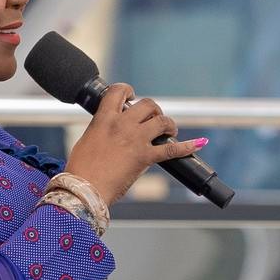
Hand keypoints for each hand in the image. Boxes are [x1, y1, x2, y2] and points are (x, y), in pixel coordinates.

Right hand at [62, 81, 202, 202]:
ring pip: (162, 121)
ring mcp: (136, 140)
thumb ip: (100, 129)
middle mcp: (122, 124)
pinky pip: (172, 149)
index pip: (119, 91)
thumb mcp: (86, 140)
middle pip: (147, 104)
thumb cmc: (80, 170)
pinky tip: (199, 143)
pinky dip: (188, 146)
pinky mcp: (145, 157)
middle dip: (153, 109)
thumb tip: (108, 129)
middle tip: (153, 118)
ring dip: (168, 124)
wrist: (84, 189)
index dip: (128, 90)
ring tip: (169, 130)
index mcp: (104, 118)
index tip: (131, 96)